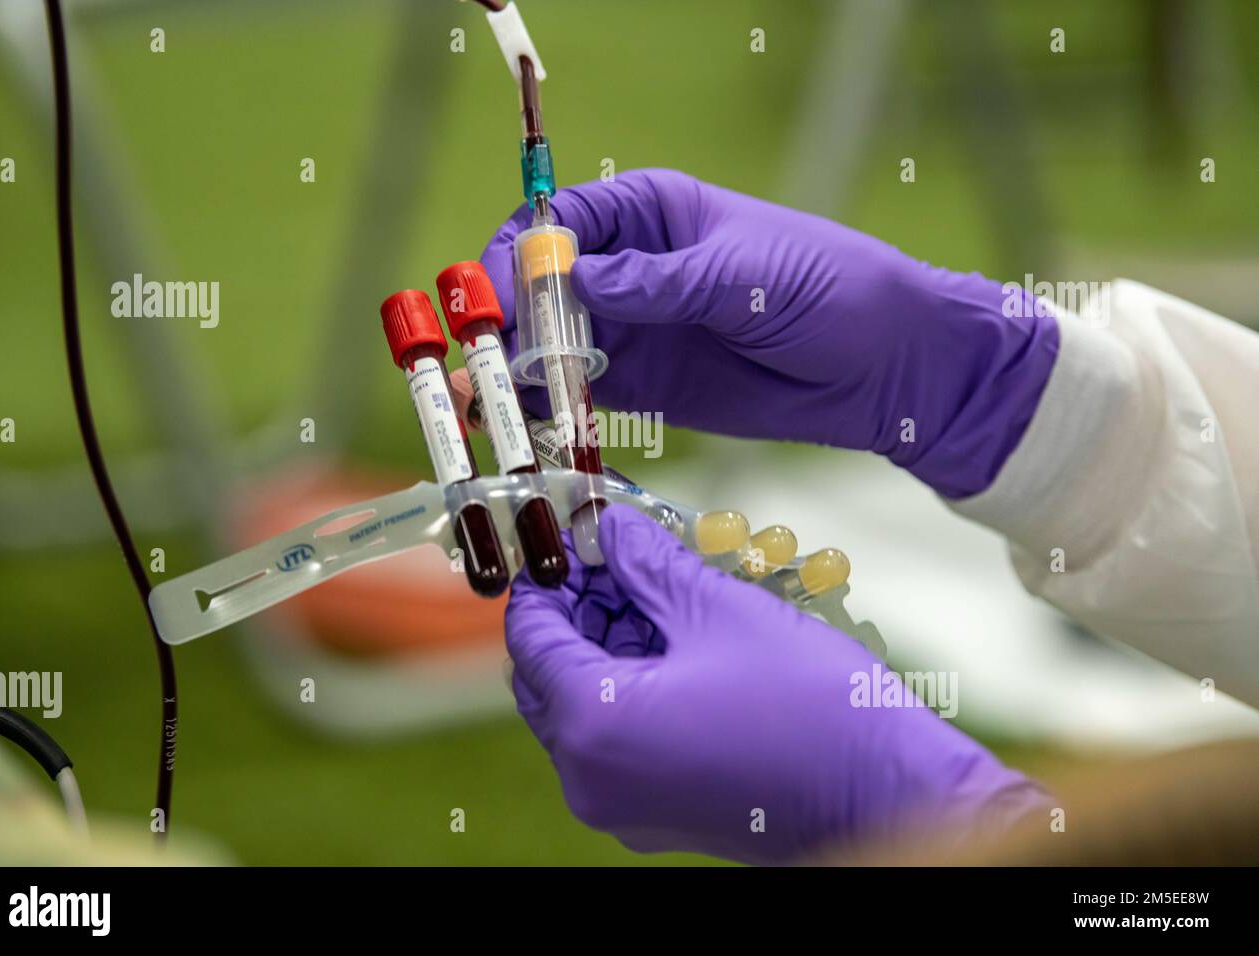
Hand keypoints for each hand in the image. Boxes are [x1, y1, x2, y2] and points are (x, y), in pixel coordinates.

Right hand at [480, 169, 1057, 497]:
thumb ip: (656, 281)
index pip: (561, 222)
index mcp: (653, 213)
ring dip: (518, 371)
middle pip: (543, 287)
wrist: (889, 368)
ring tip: (485, 404)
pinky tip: (529, 426)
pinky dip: (552, 408)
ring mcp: (637, 330)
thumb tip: (569, 276)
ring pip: (554, 344)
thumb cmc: (831, 290)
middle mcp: (633, 268)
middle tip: (481, 364)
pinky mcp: (648, 387)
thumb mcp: (743, 275)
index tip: (498, 298)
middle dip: (507, 320)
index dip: (520, 255)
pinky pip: (584, 393)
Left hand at [504, 504, 1045, 863]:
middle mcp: (591, 778)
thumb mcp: (719, 610)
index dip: (547, 574)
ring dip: (605, 645)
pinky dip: (630, 687)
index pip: (530, 634)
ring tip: (654, 588)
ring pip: (583, 708)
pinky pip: (617, 741)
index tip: (571, 534)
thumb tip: (611, 528)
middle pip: (547, 675)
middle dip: (576, 607)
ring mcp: (623, 805)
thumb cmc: (814, 711)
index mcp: (594, 725)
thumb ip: (649, 563)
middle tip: (615, 554)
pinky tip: (674, 640)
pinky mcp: (658, 814)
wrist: (889, 797)